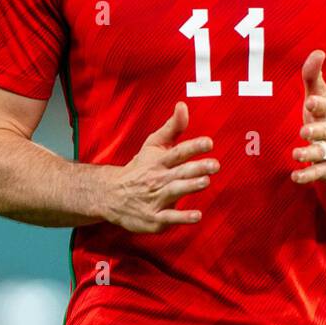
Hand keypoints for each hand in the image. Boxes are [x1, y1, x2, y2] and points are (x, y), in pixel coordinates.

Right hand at [102, 102, 217, 232]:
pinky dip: (182, 217)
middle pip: (179, 172)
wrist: (110, 195)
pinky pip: (169, 217)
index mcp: (158, 160)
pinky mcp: (154, 218)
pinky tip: (197, 216)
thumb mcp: (153, 145)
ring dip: (190, 187)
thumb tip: (183, 105)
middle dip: (197, 168)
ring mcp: (155, 199)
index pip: (177, 152)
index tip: (209, 143)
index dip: (193, 147)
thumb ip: (172, 127)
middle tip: (215, 165)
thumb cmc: (139, 167)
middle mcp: (157, 178)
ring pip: (174, 191)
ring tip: (206, 181)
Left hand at [291, 49, 325, 184]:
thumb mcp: (322, 98)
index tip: (311, 101)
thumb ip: (313, 76)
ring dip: (310, 154)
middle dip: (316, 131)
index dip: (319, 104)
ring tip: (297, 154)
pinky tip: (296, 176)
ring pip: (322, 154)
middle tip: (304, 132)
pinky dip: (308, 175)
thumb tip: (317, 52)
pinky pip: (318, 174)